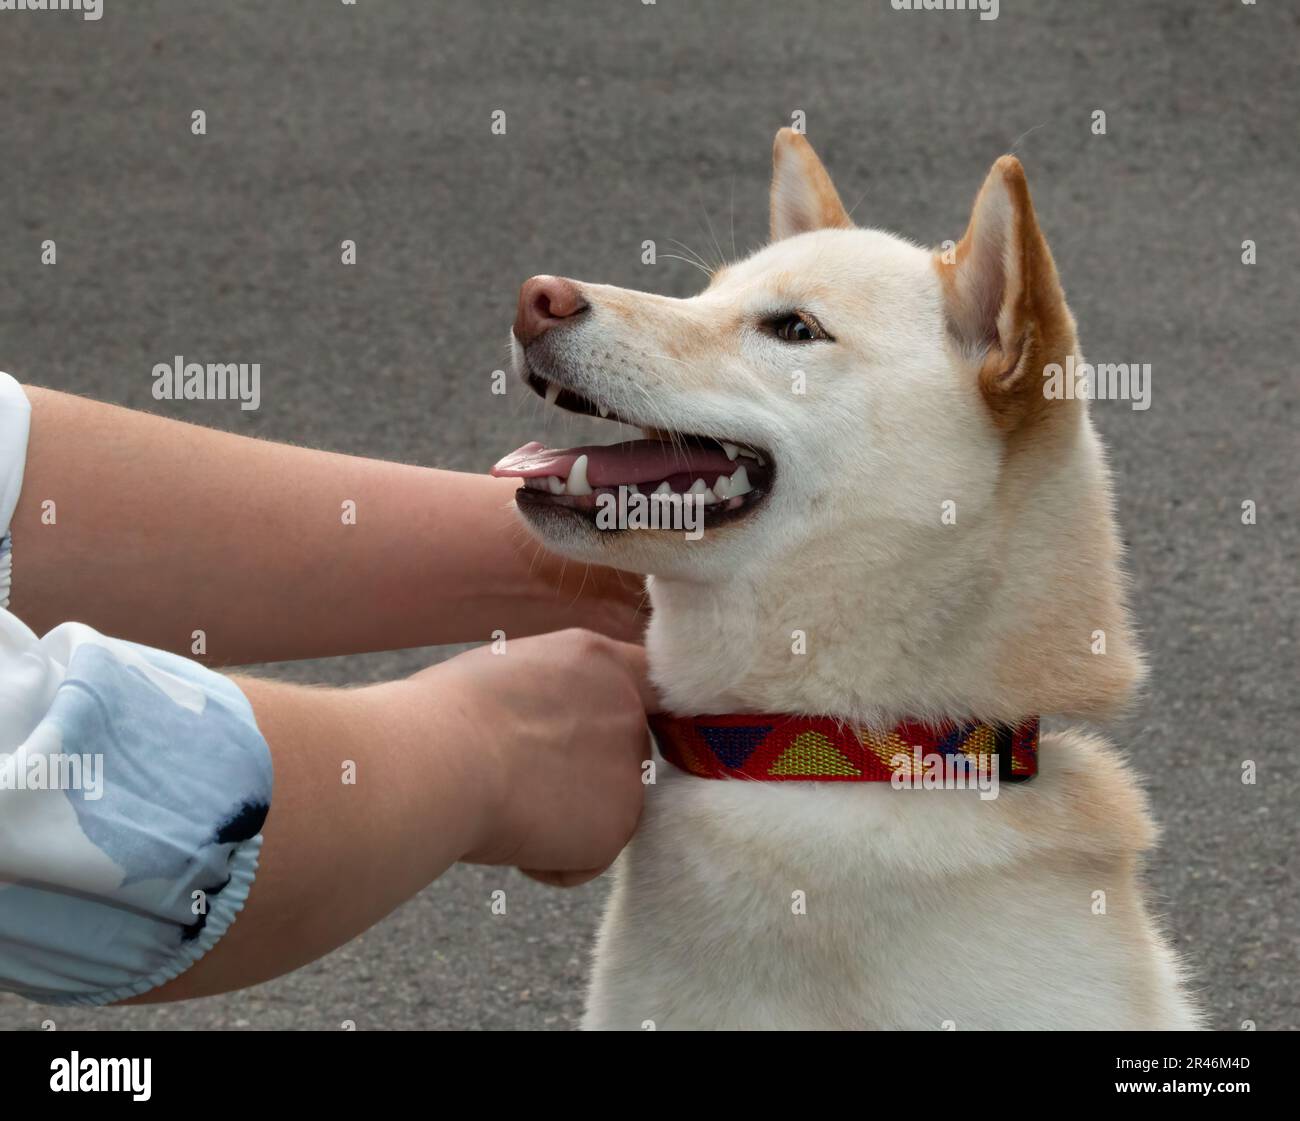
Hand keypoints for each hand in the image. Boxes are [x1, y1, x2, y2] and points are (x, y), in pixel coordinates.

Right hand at [410, 629, 657, 885]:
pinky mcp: (620, 826)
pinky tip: (510, 837)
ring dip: (563, 822)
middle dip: (585, 776)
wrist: (441, 760)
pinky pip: (586, 860)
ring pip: (606, 811)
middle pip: (627, 754)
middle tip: (520, 782)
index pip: (651, 682)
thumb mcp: (510, 671)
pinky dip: (549, 864)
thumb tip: (549, 725)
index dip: (632, 712)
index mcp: (600, 661)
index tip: (607, 736)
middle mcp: (627, 711)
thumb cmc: (444, 715)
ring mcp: (629, 770)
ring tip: (506, 807)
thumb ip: (553, 693)